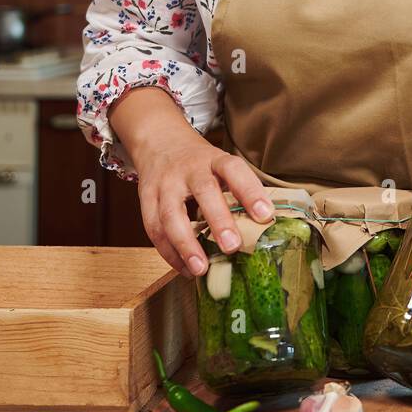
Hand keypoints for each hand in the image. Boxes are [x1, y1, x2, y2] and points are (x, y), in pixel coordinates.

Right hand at [133, 125, 275, 279]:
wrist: (160, 142)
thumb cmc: (199, 163)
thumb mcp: (220, 165)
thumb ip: (237, 191)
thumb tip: (265, 227)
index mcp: (214, 159)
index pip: (234, 170)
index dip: (250, 191)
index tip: (266, 215)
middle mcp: (190, 169)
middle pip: (204, 191)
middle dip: (218, 220)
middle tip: (232, 246)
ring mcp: (165, 184)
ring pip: (171, 215)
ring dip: (185, 245)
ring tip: (201, 269)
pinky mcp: (146, 199)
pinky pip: (154, 228)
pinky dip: (169, 252)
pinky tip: (185, 268)